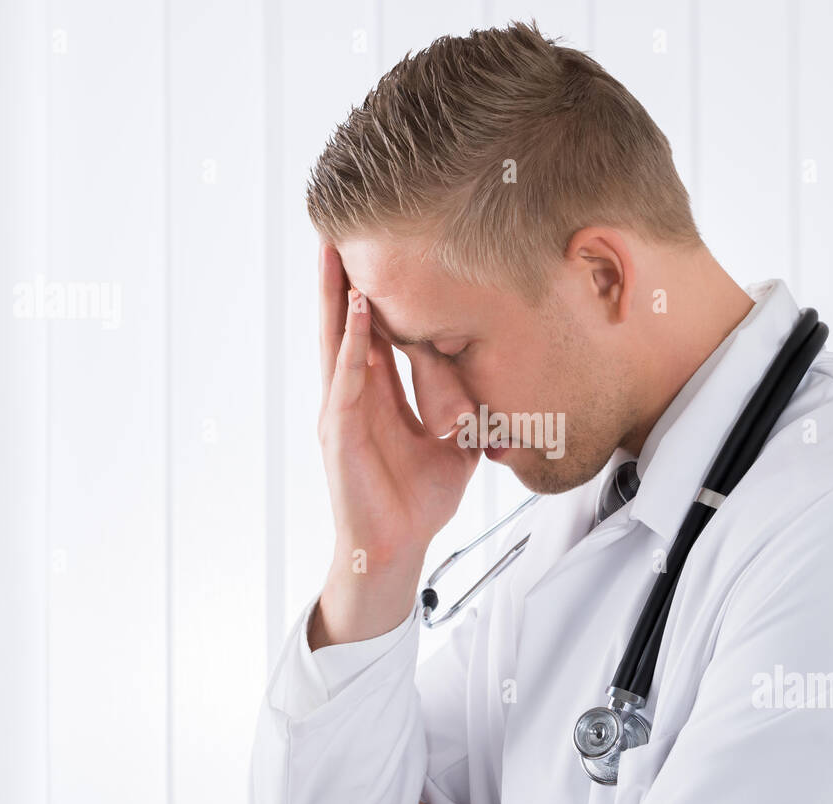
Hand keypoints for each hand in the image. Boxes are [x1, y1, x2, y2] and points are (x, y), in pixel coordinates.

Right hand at [312, 243, 482, 646]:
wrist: (397, 547)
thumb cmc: (417, 500)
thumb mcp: (455, 444)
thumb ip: (468, 411)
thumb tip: (498, 388)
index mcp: (377, 394)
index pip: (372, 330)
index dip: (370, 289)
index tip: (375, 246)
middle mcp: (353, 394)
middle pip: (345, 323)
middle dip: (341, 276)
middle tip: (339, 226)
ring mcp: (340, 411)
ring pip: (336, 341)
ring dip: (336, 297)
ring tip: (334, 252)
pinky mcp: (338, 434)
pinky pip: (346, 382)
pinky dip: (353, 348)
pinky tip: (359, 318)